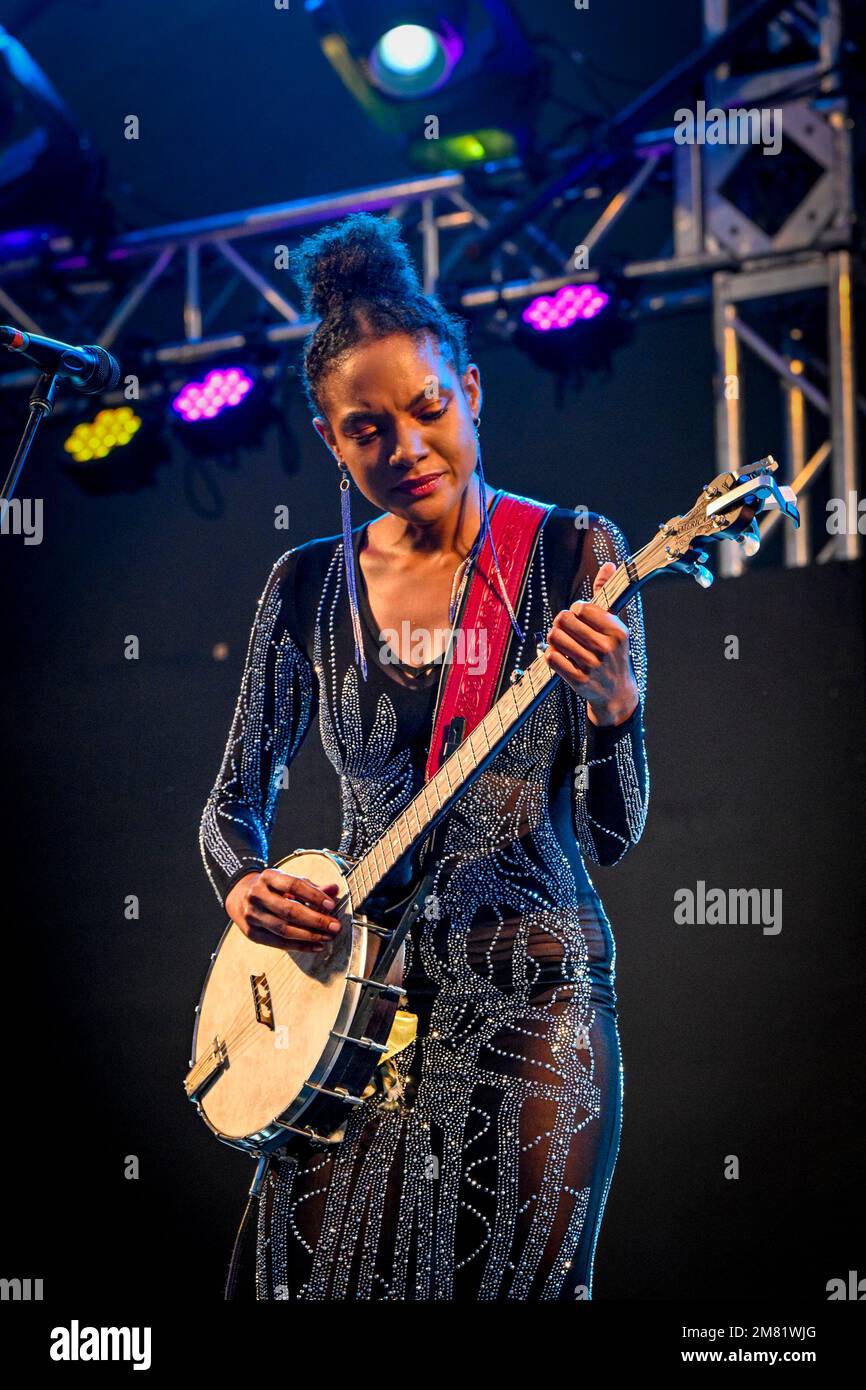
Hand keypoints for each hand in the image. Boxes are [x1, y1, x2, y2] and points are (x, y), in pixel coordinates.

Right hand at [225, 867, 342, 950]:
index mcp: (268, 877)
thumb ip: (312, 887)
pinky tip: (315, 946)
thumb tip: (334, 889)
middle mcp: (257, 895)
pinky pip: (278, 943)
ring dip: (309, 935)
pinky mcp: (252, 933)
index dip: (314, 896)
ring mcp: (252, 915)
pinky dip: (299, 946)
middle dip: (316, 920)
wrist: (241, 896)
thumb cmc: (272, 889)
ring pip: (284, 929)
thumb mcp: (289, 882)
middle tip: (335, 926)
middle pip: (289, 910)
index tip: (331, 905)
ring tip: (327, 937)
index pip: (294, 885)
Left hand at [543, 561, 638, 726]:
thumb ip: (607, 594)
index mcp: (617, 631)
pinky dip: (551, 655)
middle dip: (561, 622)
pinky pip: (551, 658)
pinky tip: (559, 656)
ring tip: (563, 643)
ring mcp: (592, 666)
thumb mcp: (615, 624)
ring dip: (555, 639)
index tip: (581, 617)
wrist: (617, 692)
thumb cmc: (614, 653)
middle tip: (566, 629)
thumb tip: (610, 565)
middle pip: (564, 620)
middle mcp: (606, 648)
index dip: (576, 610)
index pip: (582, 607)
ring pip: (555, 638)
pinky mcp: (578, 681)